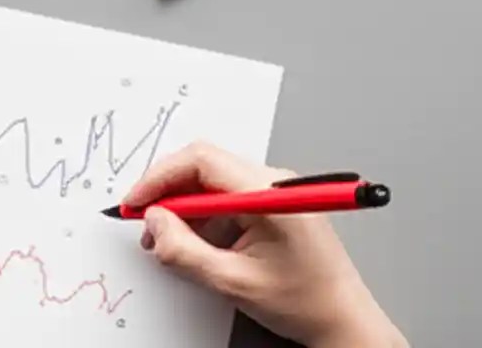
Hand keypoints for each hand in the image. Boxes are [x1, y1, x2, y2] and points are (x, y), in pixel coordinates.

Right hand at [123, 143, 407, 347]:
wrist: (344, 320)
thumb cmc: (305, 302)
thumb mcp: (232, 282)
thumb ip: (185, 251)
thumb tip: (154, 222)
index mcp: (269, 193)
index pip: (201, 161)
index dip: (160, 177)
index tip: (137, 201)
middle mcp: (273, 181)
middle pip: (203, 166)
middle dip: (168, 193)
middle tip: (147, 223)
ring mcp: (273, 190)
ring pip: (211, 181)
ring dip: (184, 207)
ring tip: (169, 241)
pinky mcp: (272, 202)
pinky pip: (225, 195)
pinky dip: (202, 215)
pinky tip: (194, 241)